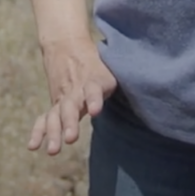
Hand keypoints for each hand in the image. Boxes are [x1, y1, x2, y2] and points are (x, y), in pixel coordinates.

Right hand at [27, 35, 117, 155]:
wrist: (67, 45)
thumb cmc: (98, 62)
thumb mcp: (112, 63)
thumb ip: (129, 72)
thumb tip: (161, 83)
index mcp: (94, 80)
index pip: (94, 89)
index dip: (94, 99)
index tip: (95, 110)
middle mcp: (77, 90)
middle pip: (70, 106)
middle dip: (69, 122)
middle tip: (70, 138)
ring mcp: (64, 98)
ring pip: (56, 115)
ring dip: (54, 132)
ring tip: (53, 150)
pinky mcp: (56, 104)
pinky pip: (45, 119)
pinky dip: (38, 132)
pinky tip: (32, 147)